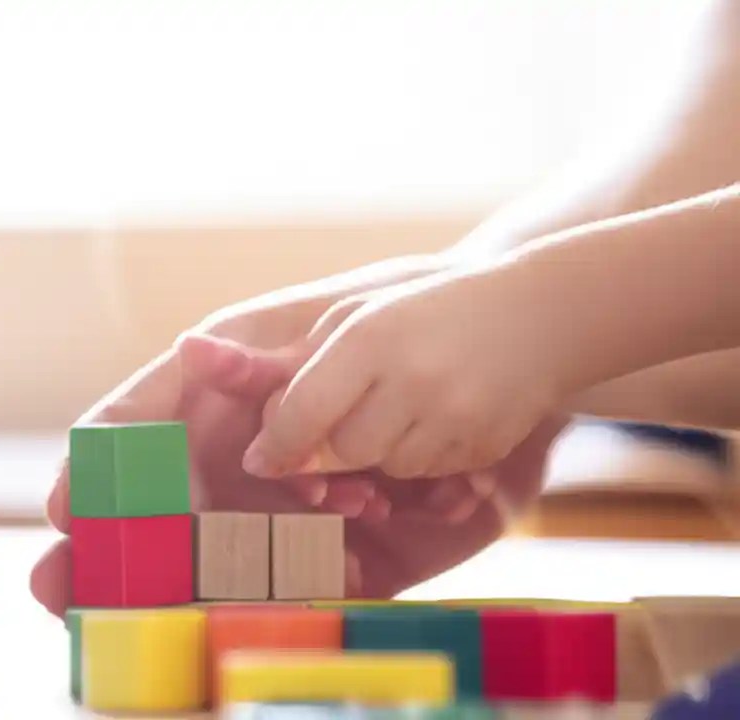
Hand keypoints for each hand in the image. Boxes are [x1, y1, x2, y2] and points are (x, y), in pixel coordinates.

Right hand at [28, 331, 565, 611]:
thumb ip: (267, 364)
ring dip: (207, 578)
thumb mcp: (336, 336)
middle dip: (110, 555)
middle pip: (155, 516)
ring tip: (200, 591)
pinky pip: (304, 585)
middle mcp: (240, 460)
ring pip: (219, 560)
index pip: (134, 431)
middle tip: (55, 593)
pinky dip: (308, 586)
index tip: (61, 508)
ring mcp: (286, 511)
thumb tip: (191, 354)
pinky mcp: (347, 551)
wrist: (505, 375)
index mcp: (223, 395)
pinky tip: (333, 572)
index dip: (94, 471)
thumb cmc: (404, 324)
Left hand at [245, 265, 566, 479]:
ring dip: (374, 450)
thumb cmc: (428, 310)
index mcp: (371, 338)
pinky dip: (416, 453)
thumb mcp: (360, 316)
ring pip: (385, 467)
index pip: (304, 413)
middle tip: (329, 428)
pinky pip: (427, 473)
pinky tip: (431, 416)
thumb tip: (266, 431)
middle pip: (342, 451)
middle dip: (325, 448)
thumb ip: (307, 367)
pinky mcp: (484, 445)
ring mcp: (454, 417)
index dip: (275, 445)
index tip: (258, 460)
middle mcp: (413, 380)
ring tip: (393, 407)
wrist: (538, 313)